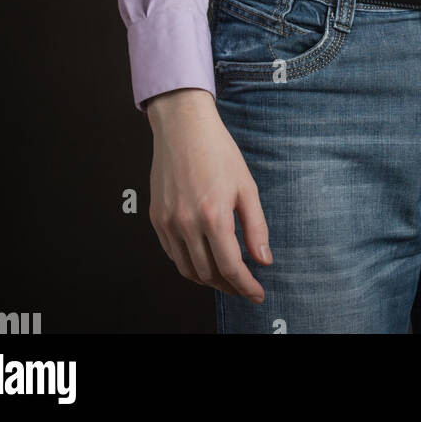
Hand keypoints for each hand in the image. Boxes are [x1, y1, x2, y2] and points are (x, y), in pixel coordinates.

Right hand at [146, 88, 271, 303]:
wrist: (183, 126)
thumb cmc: (218, 151)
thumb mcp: (246, 186)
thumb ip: (256, 226)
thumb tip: (263, 260)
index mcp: (213, 215)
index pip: (230, 267)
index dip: (246, 286)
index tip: (257, 294)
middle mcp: (187, 223)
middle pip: (208, 274)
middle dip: (229, 286)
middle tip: (244, 286)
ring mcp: (169, 222)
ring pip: (187, 269)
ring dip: (208, 279)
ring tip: (226, 277)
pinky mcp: (157, 218)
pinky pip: (172, 254)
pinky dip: (189, 264)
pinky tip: (203, 258)